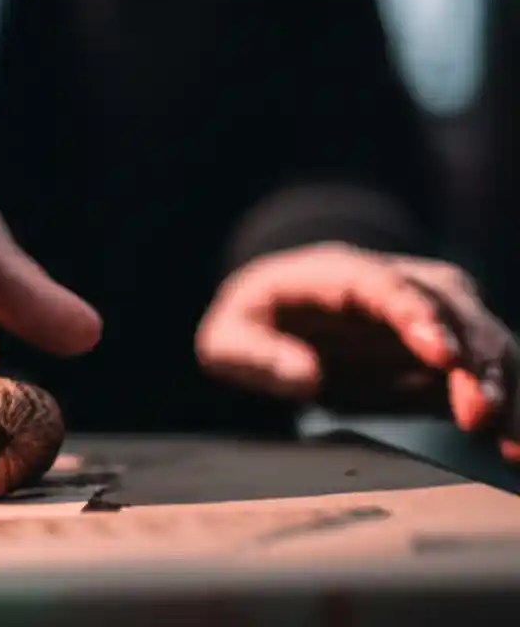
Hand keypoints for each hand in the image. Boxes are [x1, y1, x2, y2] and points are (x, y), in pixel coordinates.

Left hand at [196, 242, 518, 462]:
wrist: (274, 313)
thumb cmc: (248, 323)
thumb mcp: (227, 338)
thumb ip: (256, 355)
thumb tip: (305, 375)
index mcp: (336, 272)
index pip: (384, 284)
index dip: (416, 315)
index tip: (441, 355)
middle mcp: (395, 282)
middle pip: (450, 307)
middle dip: (473, 358)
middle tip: (479, 413)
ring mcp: (428, 313)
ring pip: (482, 336)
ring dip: (500, 384)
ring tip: (507, 439)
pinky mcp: (444, 350)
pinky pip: (486, 370)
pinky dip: (506, 402)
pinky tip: (512, 446)